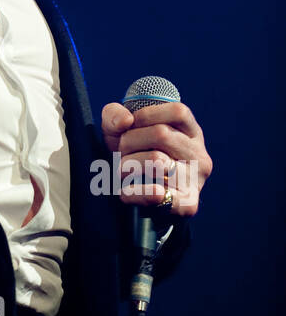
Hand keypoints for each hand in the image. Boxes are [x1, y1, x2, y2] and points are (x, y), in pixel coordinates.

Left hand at [101, 100, 211, 216]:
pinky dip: (136, 192)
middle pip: (162, 134)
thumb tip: (125, 120)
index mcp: (191, 132)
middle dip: (130, 141)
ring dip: (128, 165)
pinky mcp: (187, 203)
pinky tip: (125, 192)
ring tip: (121, 170)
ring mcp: (196, 179)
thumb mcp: (120, 130)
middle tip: (120, 152)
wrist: (139, 197)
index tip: (129, 127)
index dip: (146, 116)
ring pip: (157, 161)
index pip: (178, 112)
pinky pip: (160, 194)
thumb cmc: (133, 155)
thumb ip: (115, 115)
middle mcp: (199, 153)